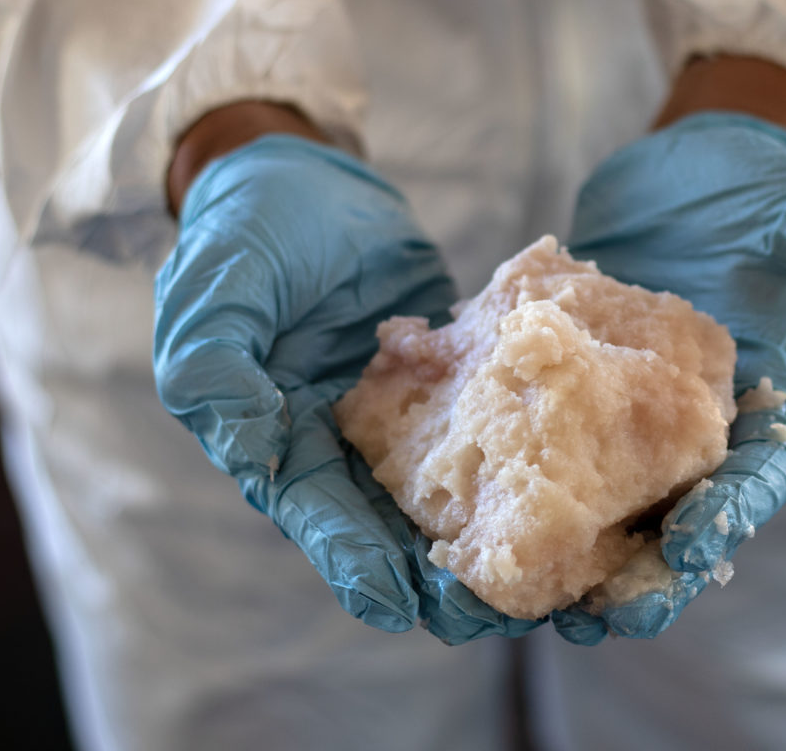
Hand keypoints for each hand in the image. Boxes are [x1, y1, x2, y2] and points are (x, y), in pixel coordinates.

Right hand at [154, 129, 543, 643]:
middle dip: (434, 575)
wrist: (309, 175)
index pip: (316, 516)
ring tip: (543, 575)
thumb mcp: (215, 289)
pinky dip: (519, 462)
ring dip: (487, 536)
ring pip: (443, 495)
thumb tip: (254, 448)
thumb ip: (216, 368)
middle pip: (387, 528)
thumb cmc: (248, 226)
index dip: (353, 561)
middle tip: (489, 611)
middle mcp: (338, 445)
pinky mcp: (448, 387)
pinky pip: (483, 433)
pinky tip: (570, 488)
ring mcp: (397, 419)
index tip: (398, 603)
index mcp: (276, 438)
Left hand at [552, 110, 785, 641]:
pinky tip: (474, 517)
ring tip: (530, 600)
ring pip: (607, 504)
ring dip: (571, 556)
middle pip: (679, 517)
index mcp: (763, 405)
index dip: (732, 516)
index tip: (691, 546)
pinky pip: (548, 450)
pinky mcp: (579, 397)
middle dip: (645, 574)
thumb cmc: (756, 190)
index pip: (759, 476)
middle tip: (602, 615)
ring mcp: (634, 418)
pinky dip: (518, 487)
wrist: (685, 171)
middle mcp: (700, 428)